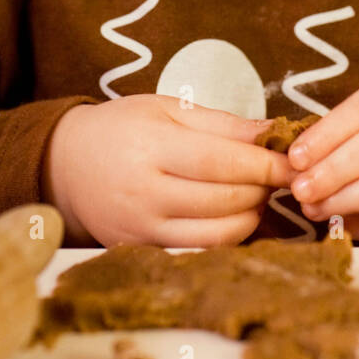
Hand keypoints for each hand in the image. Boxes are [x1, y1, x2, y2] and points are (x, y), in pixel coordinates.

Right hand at [43, 94, 292, 246]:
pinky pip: (200, 250)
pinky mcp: (143, 250)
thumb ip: (221, 123)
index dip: (264, 165)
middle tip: (274, 175)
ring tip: (253, 194)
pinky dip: (227, 235)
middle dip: (261, 188)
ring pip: (218, 233)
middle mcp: (145, 192)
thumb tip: (273, 132)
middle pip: (224, 199)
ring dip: (250, 215)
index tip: (292, 164)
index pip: (221, 162)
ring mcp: (143, 227)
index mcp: (151, 145)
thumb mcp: (165, 108)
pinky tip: (232, 215)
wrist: (66, 166)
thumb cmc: (120, 128)